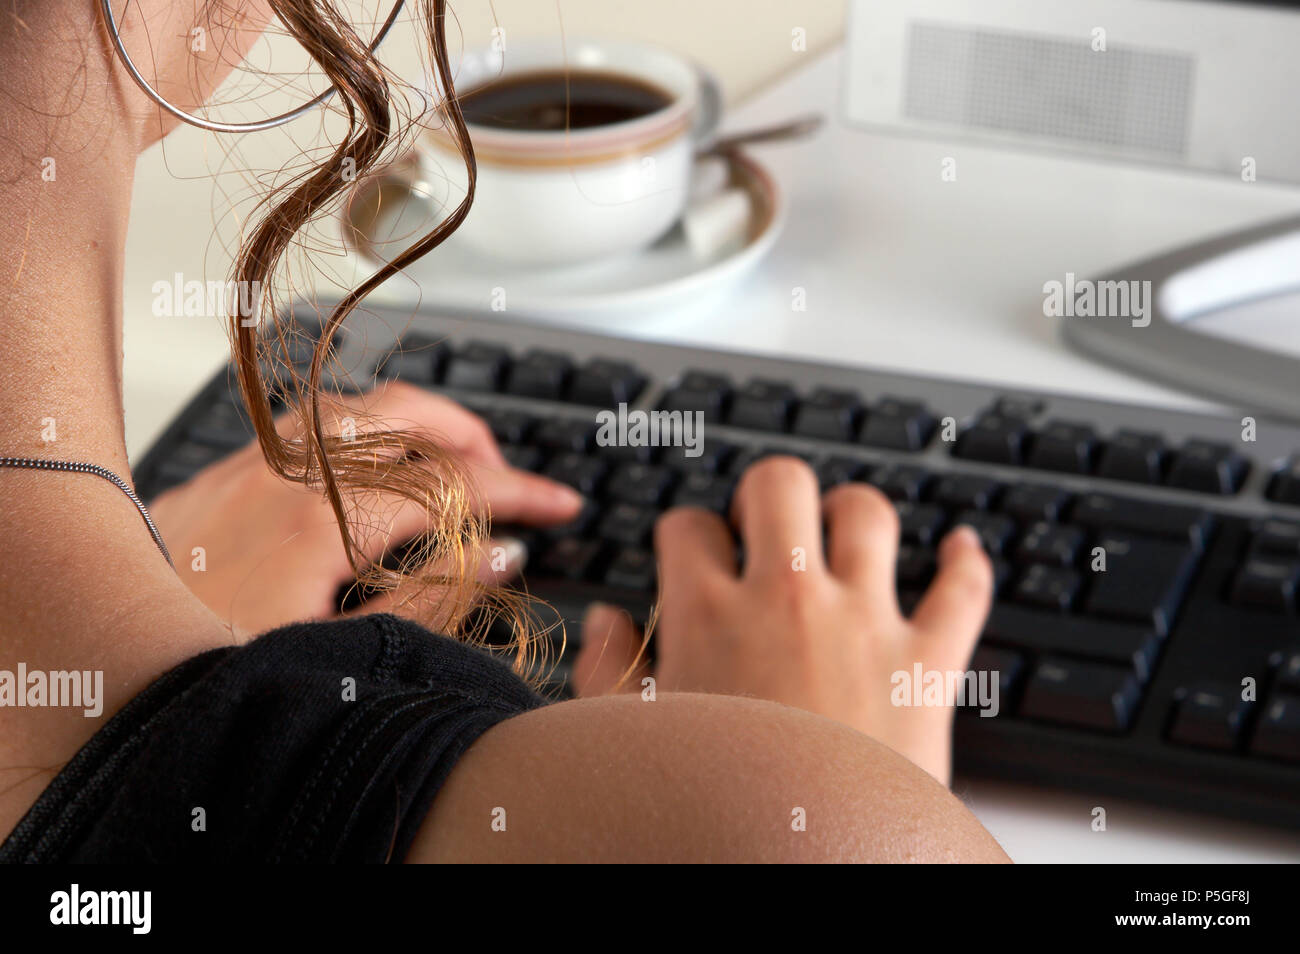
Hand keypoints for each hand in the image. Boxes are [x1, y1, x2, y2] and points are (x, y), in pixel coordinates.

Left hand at [148, 381, 583, 636]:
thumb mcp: (338, 652)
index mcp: (322, 519)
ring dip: (416, 419)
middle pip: (406, 416)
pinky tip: (365, 460)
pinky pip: (306, 423)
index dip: (517, 491)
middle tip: (510, 473)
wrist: (100, 659)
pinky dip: (359, 428)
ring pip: (354, 404)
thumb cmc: (208, 668)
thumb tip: (497, 556)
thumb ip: (430, 601)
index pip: (448, 484)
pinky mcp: (219, 475)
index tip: (559, 505)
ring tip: (449, 453)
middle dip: (473, 435)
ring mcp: (248, 465)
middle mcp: (285, 472)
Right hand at [573, 456, 993, 784]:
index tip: (692, 556)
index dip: (686, 535)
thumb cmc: (716, 807)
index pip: (688, 525)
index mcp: (708, 613)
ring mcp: (864, 623)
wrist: (802, 862)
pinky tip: (960, 548)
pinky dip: (965, 562)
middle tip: (764, 528)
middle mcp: (788, 599)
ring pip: (868, 513)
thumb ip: (609, 671)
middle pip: (779, 483)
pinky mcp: (927, 662)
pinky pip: (962, 588)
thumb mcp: (635, 738)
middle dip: (767, 496)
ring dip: (852, 515)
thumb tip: (607, 623)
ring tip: (840, 536)